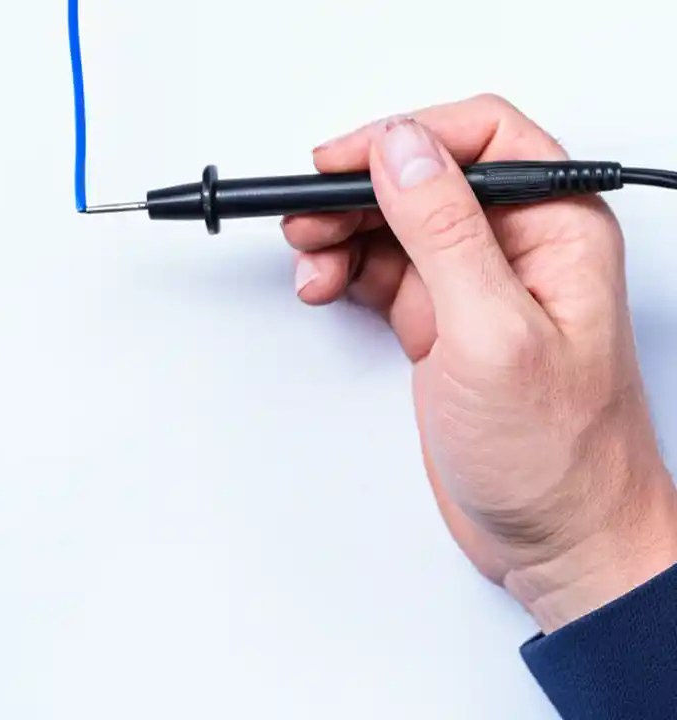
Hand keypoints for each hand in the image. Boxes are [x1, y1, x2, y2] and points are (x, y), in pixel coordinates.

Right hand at [284, 94, 676, 632]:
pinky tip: (324, 285)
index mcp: (557, 228)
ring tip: (311, 262)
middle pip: (423, 177)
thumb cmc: (558, 456)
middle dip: (357, 190)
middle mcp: (517, 247)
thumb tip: (401, 150)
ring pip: (392, 223)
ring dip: (341, 233)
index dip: (405, 137)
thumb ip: (445, 232)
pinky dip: (342, 271)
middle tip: (306, 221)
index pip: (482, 136)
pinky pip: (380, 271)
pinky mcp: (440, 323)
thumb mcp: (493, 333)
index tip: (343, 163)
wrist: (559, 539)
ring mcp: (474, 286)